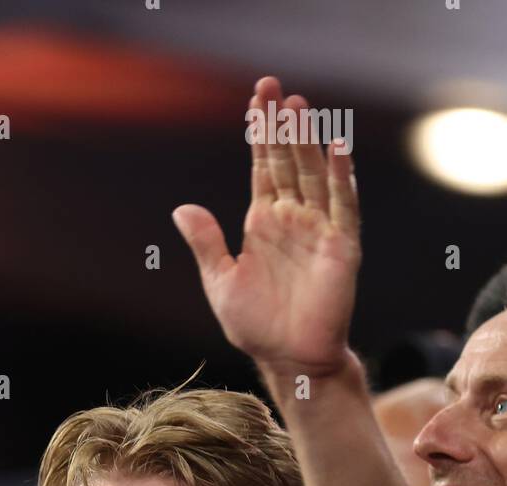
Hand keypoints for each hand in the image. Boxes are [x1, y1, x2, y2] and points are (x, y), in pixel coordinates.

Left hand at [173, 76, 359, 378]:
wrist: (287, 359)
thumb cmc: (255, 325)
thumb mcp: (221, 281)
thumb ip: (206, 243)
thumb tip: (181, 208)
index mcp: (263, 224)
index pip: (262, 168)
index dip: (259, 135)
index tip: (254, 101)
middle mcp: (292, 219)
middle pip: (287, 162)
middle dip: (281, 127)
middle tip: (274, 89)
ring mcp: (318, 229)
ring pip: (313, 175)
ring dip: (307, 141)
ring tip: (298, 107)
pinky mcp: (340, 246)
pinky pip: (342, 205)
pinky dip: (341, 177)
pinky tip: (336, 148)